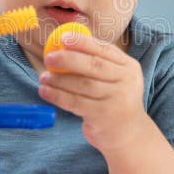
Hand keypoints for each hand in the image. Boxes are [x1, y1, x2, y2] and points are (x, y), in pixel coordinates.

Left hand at [39, 32, 147, 152]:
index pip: (104, 49)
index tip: (63, 38)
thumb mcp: (116, 79)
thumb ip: (99, 63)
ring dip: (59, 79)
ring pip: (82, 85)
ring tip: (43, 77)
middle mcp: (126, 81)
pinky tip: (45, 91)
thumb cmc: (115, 101)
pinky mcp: (103, 116)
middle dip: (68, 59)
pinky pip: (75, 102)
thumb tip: (65, 45)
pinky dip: (57, 96)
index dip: (82, 42)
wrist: (129, 134)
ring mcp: (116, 99)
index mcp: (129, 67)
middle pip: (94, 65)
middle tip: (49, 58)